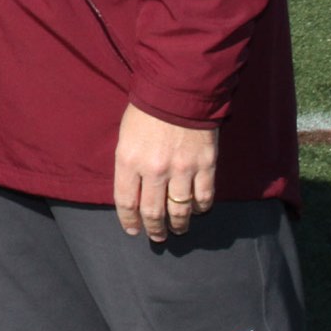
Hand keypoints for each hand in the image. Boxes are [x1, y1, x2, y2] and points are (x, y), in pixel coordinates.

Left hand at [114, 103, 216, 241]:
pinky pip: (204, 197)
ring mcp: (182, 170)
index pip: (126, 201)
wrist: (179, 93)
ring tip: (177, 231)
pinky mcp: (205, 166)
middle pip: (153, 211)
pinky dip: (200, 208)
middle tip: (156, 237)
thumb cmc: (146, 112)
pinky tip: (197, 211)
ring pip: (180, 210)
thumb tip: (133, 193)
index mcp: (129, 161)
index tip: (132, 231)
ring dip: (178, 225)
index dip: (129, 221)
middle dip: (154, 229)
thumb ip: (129, 165)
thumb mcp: (125, 137)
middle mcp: (154, 170)